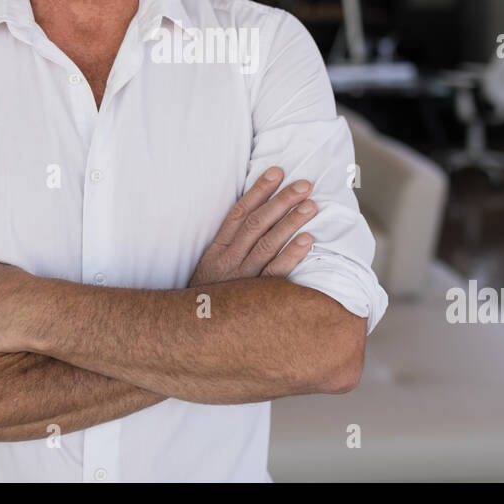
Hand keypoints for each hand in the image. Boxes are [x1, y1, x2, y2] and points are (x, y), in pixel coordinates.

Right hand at [189, 167, 317, 285]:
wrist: (193, 332)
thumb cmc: (210, 295)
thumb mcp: (212, 266)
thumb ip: (232, 243)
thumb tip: (255, 215)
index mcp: (218, 249)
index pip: (239, 213)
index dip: (258, 190)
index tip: (277, 172)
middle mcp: (230, 260)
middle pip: (257, 224)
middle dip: (281, 201)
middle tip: (304, 185)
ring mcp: (243, 279)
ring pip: (267, 244)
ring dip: (290, 222)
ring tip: (310, 206)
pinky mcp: (256, 297)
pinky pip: (275, 274)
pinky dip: (291, 256)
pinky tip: (307, 241)